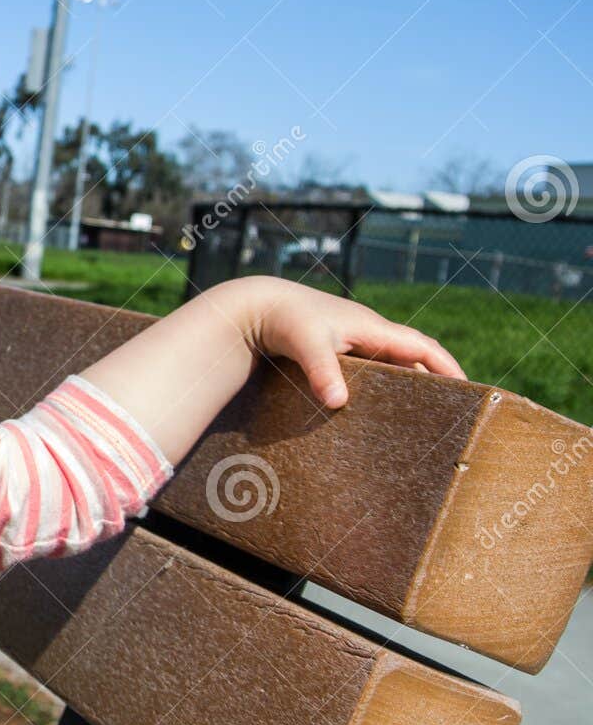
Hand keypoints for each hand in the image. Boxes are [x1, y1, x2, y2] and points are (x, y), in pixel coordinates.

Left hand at [237, 279, 466, 409]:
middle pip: (412, 358)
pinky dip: (382, 386)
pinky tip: (379, 409)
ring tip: (421, 418)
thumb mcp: (306, 344)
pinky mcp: (338, 351)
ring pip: (391, 365)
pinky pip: (371, 370)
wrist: (258, 306)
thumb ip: (323, 371)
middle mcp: (369, 333)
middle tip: (451, 412)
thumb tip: (338, 403)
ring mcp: (354, 342)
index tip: (468, 391)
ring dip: (406, 386)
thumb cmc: (285, 320)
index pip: (423, 348)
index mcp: (373, 328)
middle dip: (433, 381)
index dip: (447, 368)